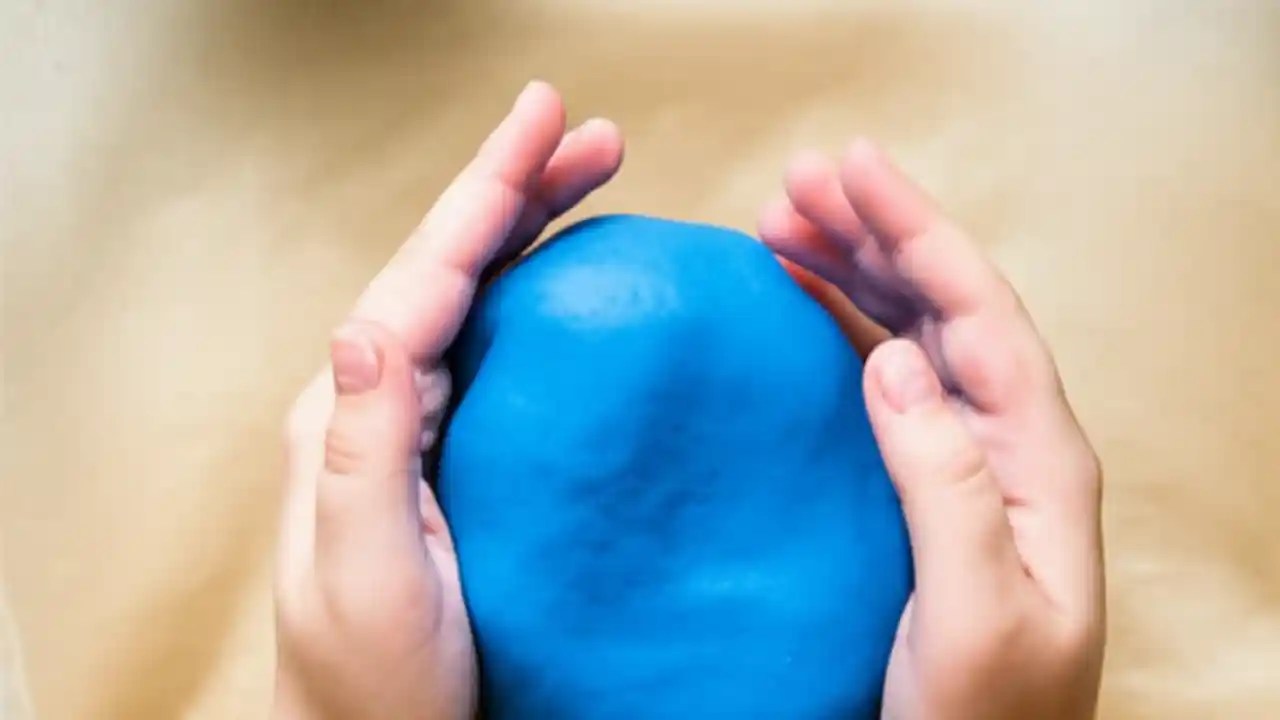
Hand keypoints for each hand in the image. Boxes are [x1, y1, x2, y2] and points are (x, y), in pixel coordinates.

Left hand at [274, 81, 623, 719]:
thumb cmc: (374, 685)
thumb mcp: (368, 576)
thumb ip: (360, 451)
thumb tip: (367, 322)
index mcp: (350, 417)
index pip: (424, 279)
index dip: (486, 192)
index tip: (544, 122)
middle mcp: (374, 403)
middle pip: (450, 267)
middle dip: (517, 191)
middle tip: (594, 138)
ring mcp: (412, 427)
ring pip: (474, 297)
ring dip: (527, 229)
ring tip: (586, 178)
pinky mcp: (450, 455)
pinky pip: (493, 348)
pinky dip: (533, 294)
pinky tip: (568, 278)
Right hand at [759, 141, 1104, 718]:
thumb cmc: (982, 718)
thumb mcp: (973, 610)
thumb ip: (945, 482)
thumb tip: (891, 358)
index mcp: (1039, 460)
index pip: (979, 312)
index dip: (917, 229)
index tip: (851, 169)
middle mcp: (1010, 445)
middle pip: (946, 305)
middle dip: (875, 232)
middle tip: (797, 183)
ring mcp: (968, 461)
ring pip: (914, 332)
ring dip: (855, 269)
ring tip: (787, 224)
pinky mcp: (926, 485)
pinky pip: (887, 381)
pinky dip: (842, 328)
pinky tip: (806, 303)